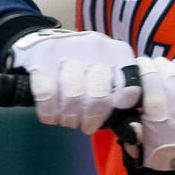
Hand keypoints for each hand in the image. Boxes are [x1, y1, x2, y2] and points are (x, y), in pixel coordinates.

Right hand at [7, 28, 141, 133]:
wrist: (43, 42)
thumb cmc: (83, 68)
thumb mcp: (107, 75)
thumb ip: (121, 98)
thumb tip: (132, 131)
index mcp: (118, 53)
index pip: (129, 87)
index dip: (118, 108)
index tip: (107, 116)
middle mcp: (96, 46)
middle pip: (99, 96)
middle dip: (91, 118)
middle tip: (85, 125)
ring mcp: (68, 48)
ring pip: (73, 96)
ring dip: (69, 117)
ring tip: (68, 120)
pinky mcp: (42, 56)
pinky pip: (47, 93)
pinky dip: (49, 112)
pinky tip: (51, 116)